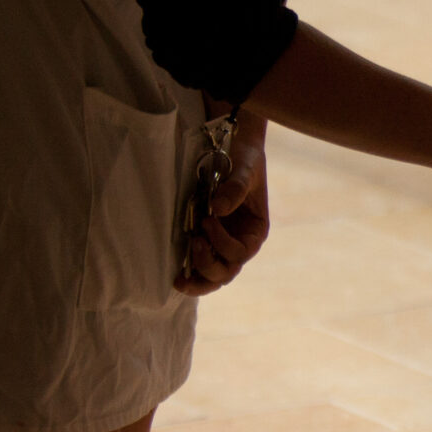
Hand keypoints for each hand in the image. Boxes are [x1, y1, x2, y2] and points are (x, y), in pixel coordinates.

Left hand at [177, 115, 270, 294]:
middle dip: (209, 266)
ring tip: (179, 279)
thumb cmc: (246, 159)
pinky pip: (199, 264)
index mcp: (255, 231)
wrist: (235, 149)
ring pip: (214, 276)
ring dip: (198, 281)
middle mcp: (240, 243)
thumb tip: (217, 208)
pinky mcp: (206, 240)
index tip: (207, 221)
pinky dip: (190, 273)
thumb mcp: (246, 169)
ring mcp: (222, 244)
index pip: (241, 251)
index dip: (223, 243)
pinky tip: (176, 275)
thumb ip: (235, 187)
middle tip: (194, 243)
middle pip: (228, 271)